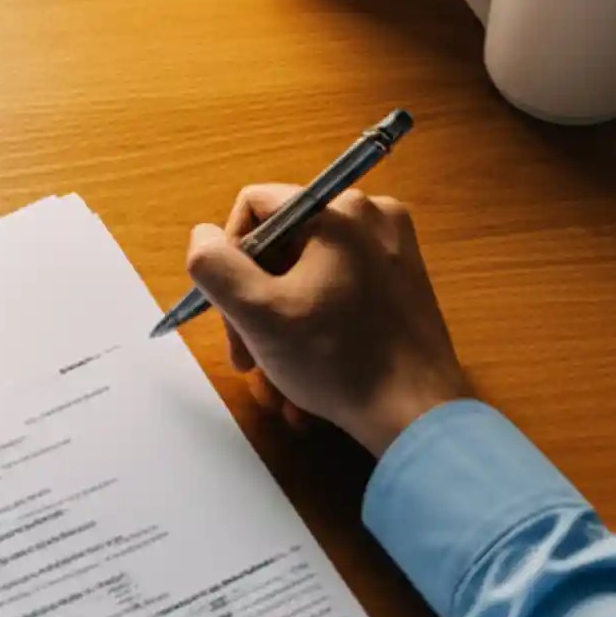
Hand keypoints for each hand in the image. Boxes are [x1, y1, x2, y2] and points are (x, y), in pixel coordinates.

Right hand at [186, 184, 469, 454]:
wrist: (413, 411)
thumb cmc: (335, 360)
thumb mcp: (257, 314)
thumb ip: (215, 266)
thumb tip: (202, 236)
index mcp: (338, 210)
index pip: (255, 206)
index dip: (230, 254)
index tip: (232, 306)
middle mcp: (371, 213)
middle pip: (281, 239)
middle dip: (254, 294)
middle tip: (246, 351)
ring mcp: (393, 243)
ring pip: (307, 263)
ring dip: (280, 310)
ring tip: (274, 362)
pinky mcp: (403, 274)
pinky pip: (338, 278)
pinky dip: (314, 311)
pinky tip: (308, 353)